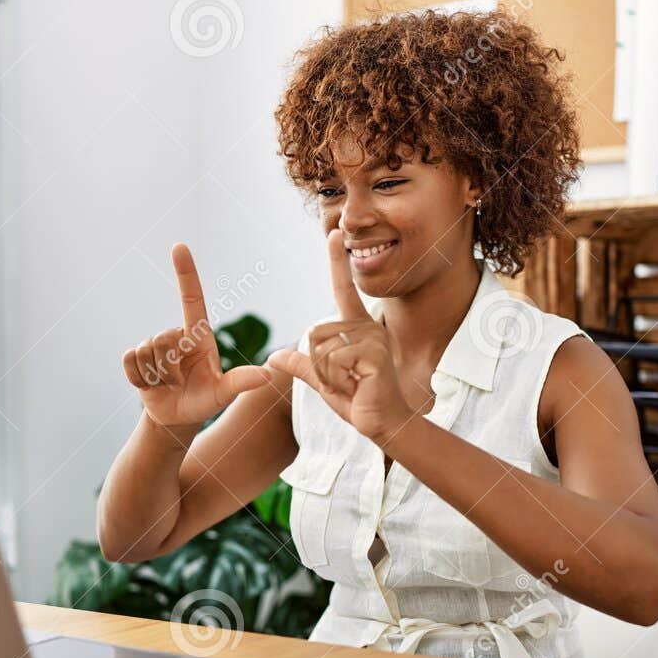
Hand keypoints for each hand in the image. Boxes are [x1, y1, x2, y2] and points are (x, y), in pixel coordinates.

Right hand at [121, 244, 274, 428]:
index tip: (179, 246)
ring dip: (156, 376)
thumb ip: (242, 382)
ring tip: (167, 384)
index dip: (185, 273)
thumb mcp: (224, 394)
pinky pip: (130, 361)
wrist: (177, 417)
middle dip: (170, 369)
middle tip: (180, 383)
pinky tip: (150, 385)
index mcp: (198, 335)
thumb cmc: (204, 402)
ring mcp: (154, 345)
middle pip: (162, 339)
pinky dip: (139, 378)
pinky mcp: (136, 357)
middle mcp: (176, 334)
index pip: (192, 298)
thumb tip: (267, 375)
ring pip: (146, 351)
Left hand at [267, 229, 411, 443]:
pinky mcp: (373, 353)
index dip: (336, 262)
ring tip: (351, 384)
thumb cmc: (358, 401)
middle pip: (314, 332)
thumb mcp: (323, 381)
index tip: (334, 233)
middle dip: (318, 365)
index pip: (343, 289)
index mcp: (357, 327)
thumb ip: (302, 365)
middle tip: (343, 381)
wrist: (384, 424)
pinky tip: (356, 387)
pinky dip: (334, 380)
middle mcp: (366, 326)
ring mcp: (372, 338)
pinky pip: (332, 360)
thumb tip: (273, 357)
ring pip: (321, 347)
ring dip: (326, 374)